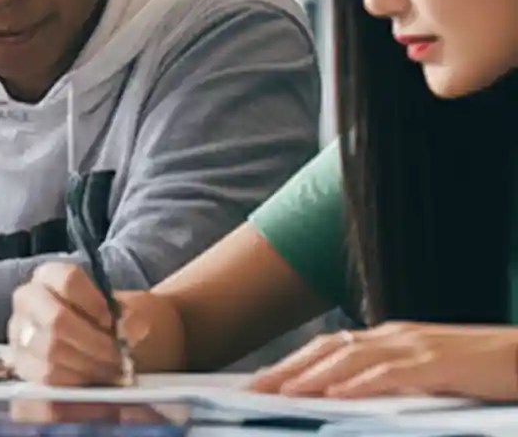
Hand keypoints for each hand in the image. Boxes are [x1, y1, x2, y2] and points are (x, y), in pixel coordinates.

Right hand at [6, 262, 136, 385]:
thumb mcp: (129, 310)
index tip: (113, 323)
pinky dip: (74, 382)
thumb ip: (133, 317)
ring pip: (50, 352)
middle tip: (118, 358)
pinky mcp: (21, 363)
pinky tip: (93, 381)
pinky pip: (45, 378)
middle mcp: (26, 299)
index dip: (94, 305)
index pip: (68, 281)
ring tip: (111, 371)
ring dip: (87, 366)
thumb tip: (129, 331)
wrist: (103, 340)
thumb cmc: (114, 320)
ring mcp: (19, 332)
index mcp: (49, 275)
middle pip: (56, 320)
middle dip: (93, 344)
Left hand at [249, 322, 517, 400]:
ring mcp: (417, 347)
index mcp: (389, 338)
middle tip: (254, 390)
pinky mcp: (440, 363)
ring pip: (352, 357)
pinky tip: (339, 393)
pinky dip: (362, 382)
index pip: (329, 348)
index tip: (260, 382)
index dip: (292, 364)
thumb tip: (346, 396)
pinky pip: (393, 373)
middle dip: (288, 369)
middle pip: (329, 349)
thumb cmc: (480, 369)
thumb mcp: (425, 374)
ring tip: (283, 392)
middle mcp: (395, 336)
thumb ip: (388, 380)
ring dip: (313, 375)